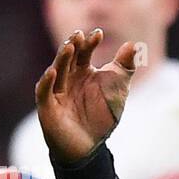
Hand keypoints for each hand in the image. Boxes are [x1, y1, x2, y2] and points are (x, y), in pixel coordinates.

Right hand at [34, 28, 138, 162]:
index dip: (90, 43)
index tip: (98, 33)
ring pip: (57, 71)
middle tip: (78, 35)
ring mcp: (56, 92)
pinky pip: (44, 93)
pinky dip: (47, 82)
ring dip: (62, 59)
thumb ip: (125, 67)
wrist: (91, 145)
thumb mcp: (118, 88)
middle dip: (73, 46)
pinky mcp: (48, 108)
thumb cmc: (102, 115)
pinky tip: (52, 72)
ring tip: (69, 46)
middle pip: (69, 58)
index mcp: (82, 71)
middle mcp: (68, 78)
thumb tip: (134, 45)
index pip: (84, 52)